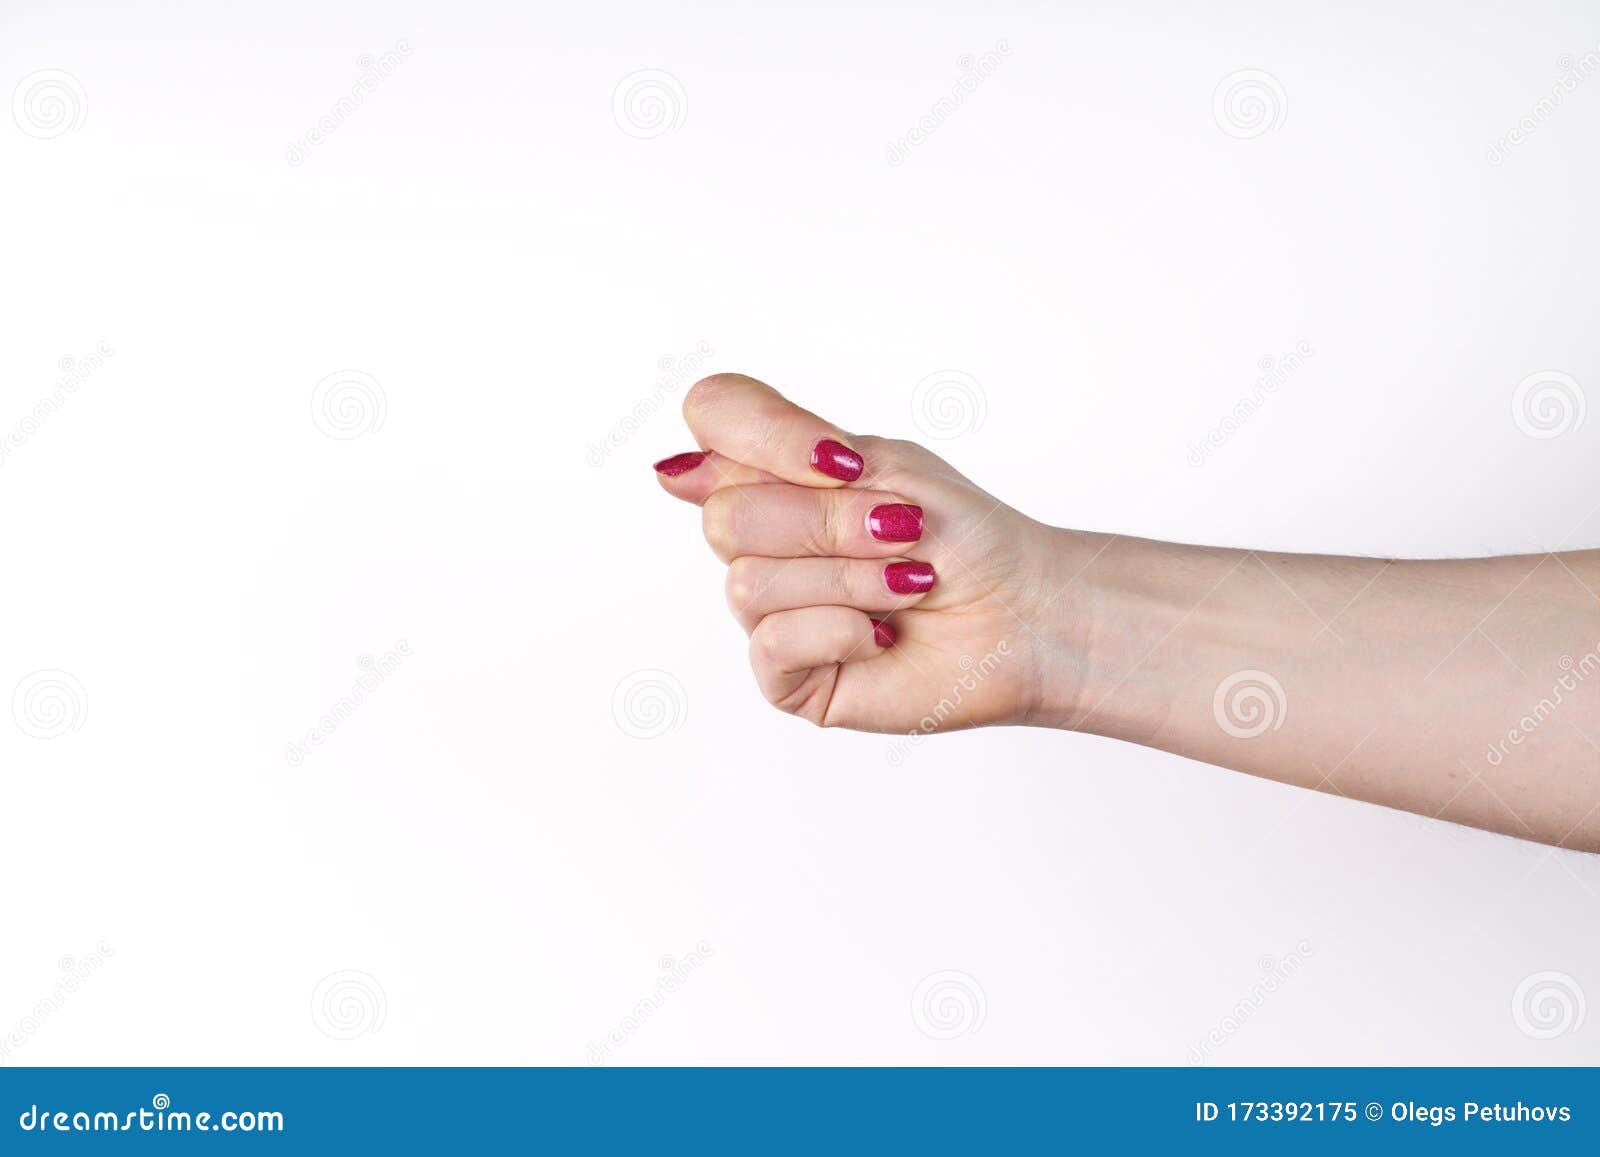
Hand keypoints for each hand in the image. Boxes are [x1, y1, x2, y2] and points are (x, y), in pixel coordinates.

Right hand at [653, 373, 1079, 732]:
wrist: (1023, 614)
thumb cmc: (963, 537)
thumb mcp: (883, 467)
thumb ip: (781, 459)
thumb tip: (678, 475)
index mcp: (779, 471)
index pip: (713, 415)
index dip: (766, 437)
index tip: (842, 464)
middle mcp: (762, 537)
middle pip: (726, 516)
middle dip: (830, 527)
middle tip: (900, 535)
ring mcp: (769, 607)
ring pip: (749, 583)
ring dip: (850, 581)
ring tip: (908, 586)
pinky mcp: (786, 674)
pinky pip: (772, 643)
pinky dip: (842, 630)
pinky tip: (883, 635)